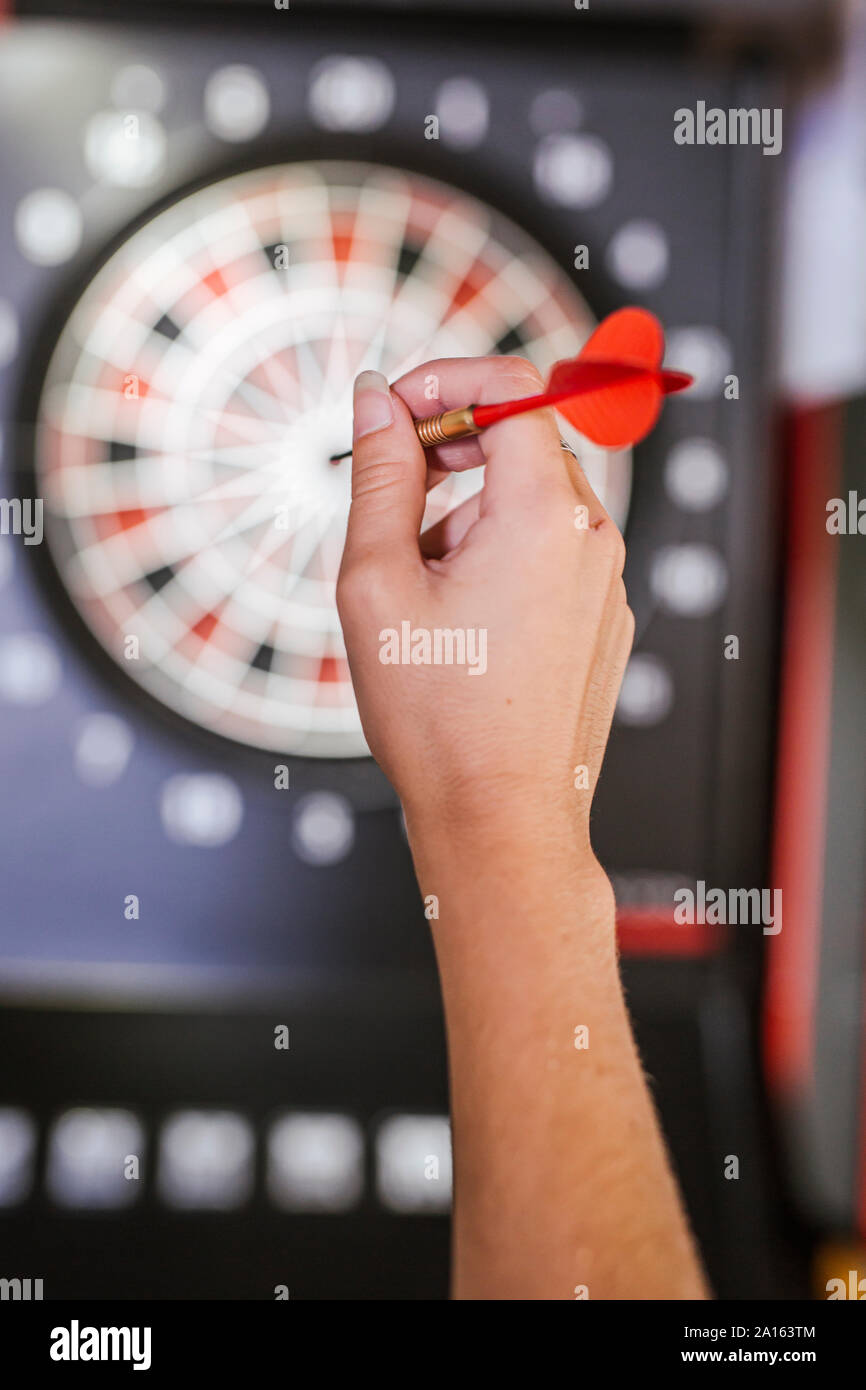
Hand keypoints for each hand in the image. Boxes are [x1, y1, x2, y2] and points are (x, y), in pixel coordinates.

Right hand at [337, 356, 634, 853]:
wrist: (500, 820)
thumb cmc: (438, 717)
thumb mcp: (377, 581)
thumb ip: (379, 474)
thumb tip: (376, 399)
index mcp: (545, 513)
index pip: (511, 387)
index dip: (443, 382)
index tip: (395, 412)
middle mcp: (594, 538)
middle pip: (523, 441)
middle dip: (450, 451)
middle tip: (391, 494)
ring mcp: (609, 582)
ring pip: (533, 502)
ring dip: (470, 515)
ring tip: (422, 590)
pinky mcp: (606, 619)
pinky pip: (554, 554)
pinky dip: (503, 557)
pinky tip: (462, 624)